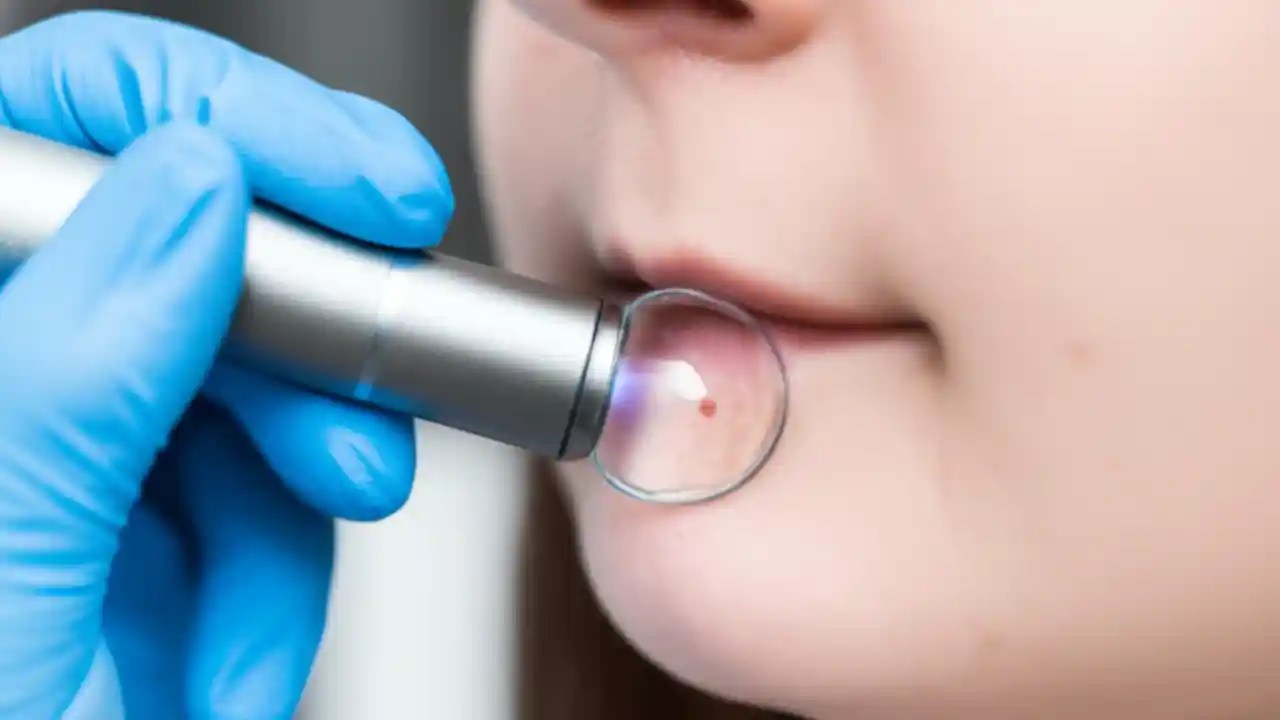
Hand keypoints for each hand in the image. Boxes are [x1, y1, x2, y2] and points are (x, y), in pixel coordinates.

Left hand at [0, 11, 452, 718]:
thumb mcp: (10, 595)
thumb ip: (79, 366)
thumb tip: (192, 186)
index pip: (60, 123)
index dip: (230, 119)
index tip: (373, 188)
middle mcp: (1, 382)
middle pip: (185, 252)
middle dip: (302, 354)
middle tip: (356, 434)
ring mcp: (61, 454)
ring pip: (245, 386)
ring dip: (287, 507)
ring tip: (242, 634)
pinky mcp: (127, 525)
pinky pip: (249, 488)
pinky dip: (273, 573)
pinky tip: (223, 656)